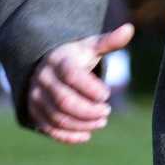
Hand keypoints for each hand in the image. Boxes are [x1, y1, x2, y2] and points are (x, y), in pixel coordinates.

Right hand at [24, 23, 132, 143]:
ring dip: (82, 124)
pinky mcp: (34, 112)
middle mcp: (44, 79)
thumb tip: (130, 28)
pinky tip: (86, 135)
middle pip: (64, 101)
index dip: (92, 89)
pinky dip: (68, 136)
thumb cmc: (74, 57)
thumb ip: (109, 42)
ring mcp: (36, 96)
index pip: (72, 76)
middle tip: (106, 112)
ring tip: (101, 122)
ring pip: (58, 117)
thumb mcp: (90, 47)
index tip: (107, 94)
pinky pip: (49, 129)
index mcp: (59, 61)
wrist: (44, 65)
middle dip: (89, 111)